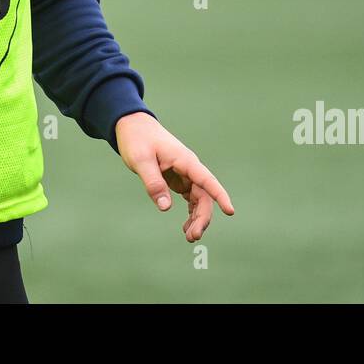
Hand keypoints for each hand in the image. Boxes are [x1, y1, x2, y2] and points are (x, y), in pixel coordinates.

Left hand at [114, 112, 233, 241]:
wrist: (133, 126)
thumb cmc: (137, 140)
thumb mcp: (141, 161)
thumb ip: (153, 183)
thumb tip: (165, 208)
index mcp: (185, 160)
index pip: (207, 180)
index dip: (220, 195)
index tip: (230, 211)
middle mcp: (189, 168)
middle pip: (204, 195)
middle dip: (202, 217)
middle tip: (192, 237)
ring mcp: (185, 174)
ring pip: (199, 199)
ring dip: (197, 218)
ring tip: (189, 237)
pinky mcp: (178, 179)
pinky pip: (190, 198)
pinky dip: (190, 213)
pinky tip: (185, 226)